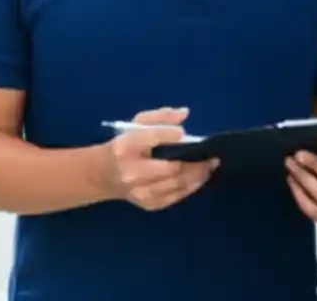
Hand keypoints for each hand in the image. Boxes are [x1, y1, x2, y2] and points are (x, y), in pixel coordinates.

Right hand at [103, 107, 218, 210]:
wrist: (104, 175)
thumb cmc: (125, 145)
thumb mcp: (136, 125)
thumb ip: (160, 116)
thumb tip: (184, 113)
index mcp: (126, 147)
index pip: (152, 138)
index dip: (171, 135)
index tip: (184, 133)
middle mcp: (132, 172)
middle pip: (171, 167)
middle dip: (195, 161)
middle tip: (212, 155)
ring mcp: (141, 191)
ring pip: (177, 184)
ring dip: (198, 174)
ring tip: (211, 165)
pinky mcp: (149, 204)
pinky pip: (176, 196)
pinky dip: (191, 186)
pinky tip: (200, 177)